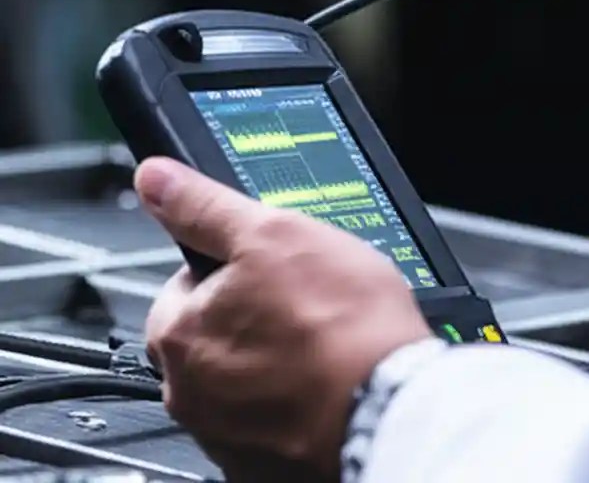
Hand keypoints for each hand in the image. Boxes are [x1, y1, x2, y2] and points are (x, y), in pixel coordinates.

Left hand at [136, 157, 430, 481]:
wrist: (389, 402)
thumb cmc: (341, 324)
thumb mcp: (274, 232)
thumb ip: (205, 206)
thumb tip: (155, 178)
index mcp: (178, 331)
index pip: (186, 284)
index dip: (235, 267)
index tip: (272, 269)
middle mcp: (188, 391)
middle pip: (214, 336)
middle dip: (254, 319)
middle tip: (307, 305)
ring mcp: (226, 433)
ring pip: (242, 382)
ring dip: (275, 363)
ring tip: (325, 345)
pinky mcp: (263, 463)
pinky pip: (270, 423)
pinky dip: (294, 404)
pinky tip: (328, 384)